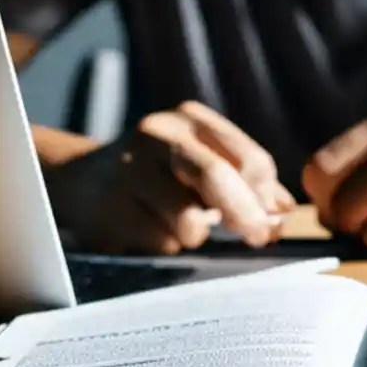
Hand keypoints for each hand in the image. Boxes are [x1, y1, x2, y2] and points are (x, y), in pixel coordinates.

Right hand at [47, 101, 293, 253]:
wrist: (82, 181)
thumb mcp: (203, 163)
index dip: (265, 196)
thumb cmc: (160, 176)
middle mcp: (157, 135)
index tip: (270, 221)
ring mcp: (128, 169)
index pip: (248, 159)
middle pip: (215, 177)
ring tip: (181, 226)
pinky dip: (167, 245)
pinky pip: (160, 242)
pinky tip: (149, 230)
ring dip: (196, 235)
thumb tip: (284, 211)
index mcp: (189, 120)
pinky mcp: (109, 208)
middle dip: (244, 216)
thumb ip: (247, 183)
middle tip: (257, 239)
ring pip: (188, 220)